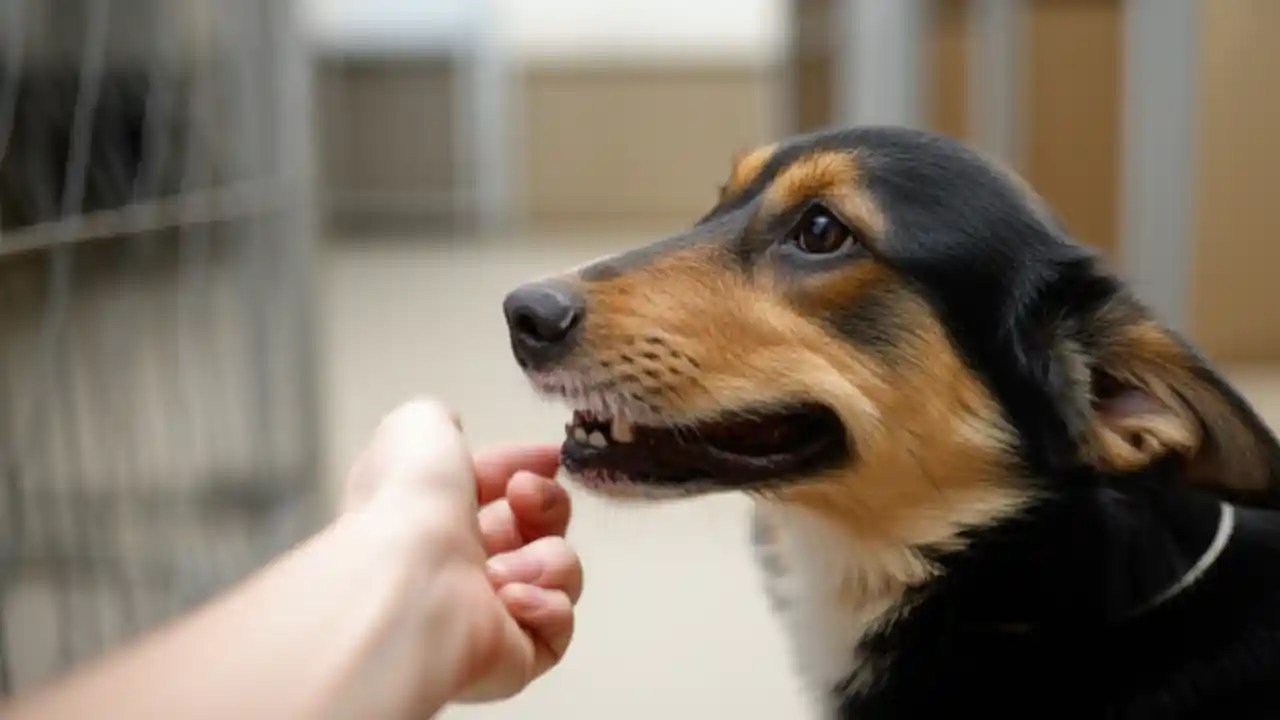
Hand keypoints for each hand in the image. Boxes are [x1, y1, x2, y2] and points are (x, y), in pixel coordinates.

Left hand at [342, 399, 581, 705]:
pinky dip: (546, 605)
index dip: (527, 469)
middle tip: (524, 497)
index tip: (549, 458)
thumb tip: (451, 428)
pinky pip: (560, 626)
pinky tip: (511, 599)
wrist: (408, 579)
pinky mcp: (515, 655)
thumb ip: (439, 420)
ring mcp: (490, 612)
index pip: (500, 488)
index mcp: (435, 514)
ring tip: (500, 569)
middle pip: (541, 528)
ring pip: (560, 573)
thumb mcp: (417, 427)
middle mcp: (462, 564)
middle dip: (546, 505)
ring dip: (545, 559)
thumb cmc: (405, 505)